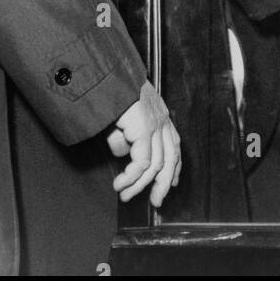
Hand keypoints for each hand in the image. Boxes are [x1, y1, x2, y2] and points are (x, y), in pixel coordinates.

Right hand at [106, 80, 181, 205]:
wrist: (105, 79)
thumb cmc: (111, 96)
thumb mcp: (122, 120)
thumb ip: (127, 136)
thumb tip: (125, 153)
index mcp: (161, 116)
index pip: (174, 146)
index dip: (174, 167)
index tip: (170, 183)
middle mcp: (162, 121)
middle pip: (170, 159)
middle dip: (164, 183)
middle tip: (157, 202)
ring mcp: (155, 125)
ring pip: (155, 165)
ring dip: (139, 185)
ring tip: (126, 196)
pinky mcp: (144, 129)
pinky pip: (142, 162)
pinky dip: (131, 177)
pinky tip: (120, 184)